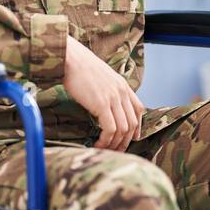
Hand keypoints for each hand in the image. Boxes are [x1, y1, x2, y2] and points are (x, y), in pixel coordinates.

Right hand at [62, 35, 145, 150]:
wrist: (71, 59)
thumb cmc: (80, 67)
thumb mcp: (101, 76)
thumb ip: (108, 89)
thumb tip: (104, 104)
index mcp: (123, 85)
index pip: (139, 109)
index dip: (137, 126)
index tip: (132, 137)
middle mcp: (122, 92)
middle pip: (132, 123)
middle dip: (125, 140)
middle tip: (116, 150)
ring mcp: (113, 98)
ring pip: (123, 129)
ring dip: (115, 143)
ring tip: (105, 149)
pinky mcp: (102, 104)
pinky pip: (110, 129)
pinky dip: (106, 140)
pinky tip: (97, 144)